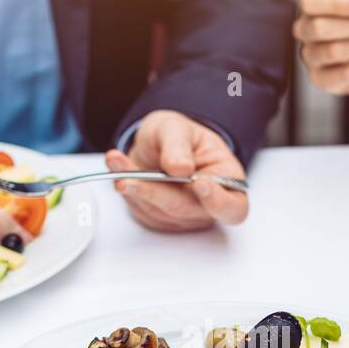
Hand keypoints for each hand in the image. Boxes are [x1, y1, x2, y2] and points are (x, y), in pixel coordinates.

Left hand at [106, 111, 247, 231]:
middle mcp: (208, 206)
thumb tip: (181, 167)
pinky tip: (118, 169)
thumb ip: (179, 145)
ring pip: (158, 211)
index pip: (232, 208)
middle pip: (186, 210)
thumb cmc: (177, 136)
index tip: (199, 183)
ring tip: (116, 160)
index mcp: (227, 181)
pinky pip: (142, 211)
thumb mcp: (177, 128)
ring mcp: (183, 217)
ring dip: (134, 187)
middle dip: (156, 192)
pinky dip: (127, 190)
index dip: (218, 202)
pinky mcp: (159, 219)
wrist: (155, 145)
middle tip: (131, 178)